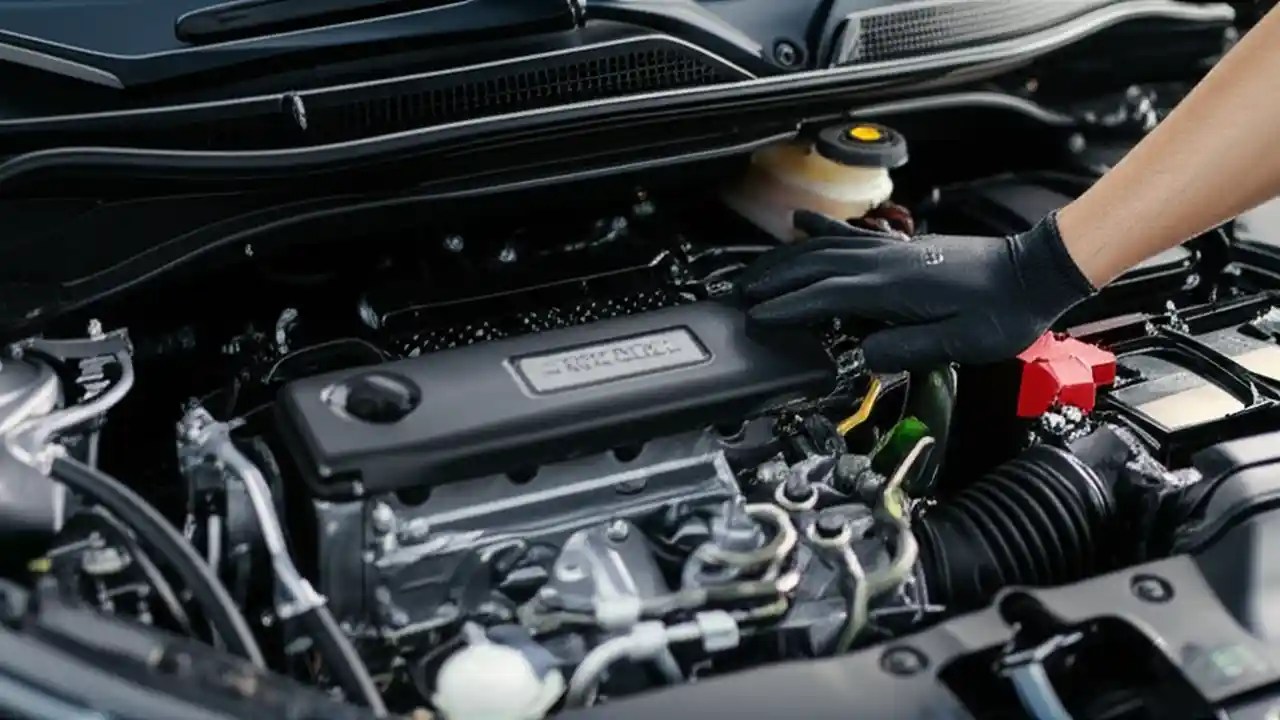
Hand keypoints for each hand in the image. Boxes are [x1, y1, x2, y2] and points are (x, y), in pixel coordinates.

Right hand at [740, 211, 1095, 371]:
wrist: (1033, 272)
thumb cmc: (1002, 310)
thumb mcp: (959, 343)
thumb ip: (907, 349)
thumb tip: (865, 356)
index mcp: (893, 287)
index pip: (825, 297)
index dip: (788, 309)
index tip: (757, 318)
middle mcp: (886, 262)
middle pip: (813, 266)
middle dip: (772, 281)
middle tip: (739, 295)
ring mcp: (892, 250)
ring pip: (824, 247)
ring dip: (785, 258)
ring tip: (755, 270)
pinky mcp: (901, 247)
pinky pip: (848, 234)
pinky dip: (819, 229)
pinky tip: (800, 223)